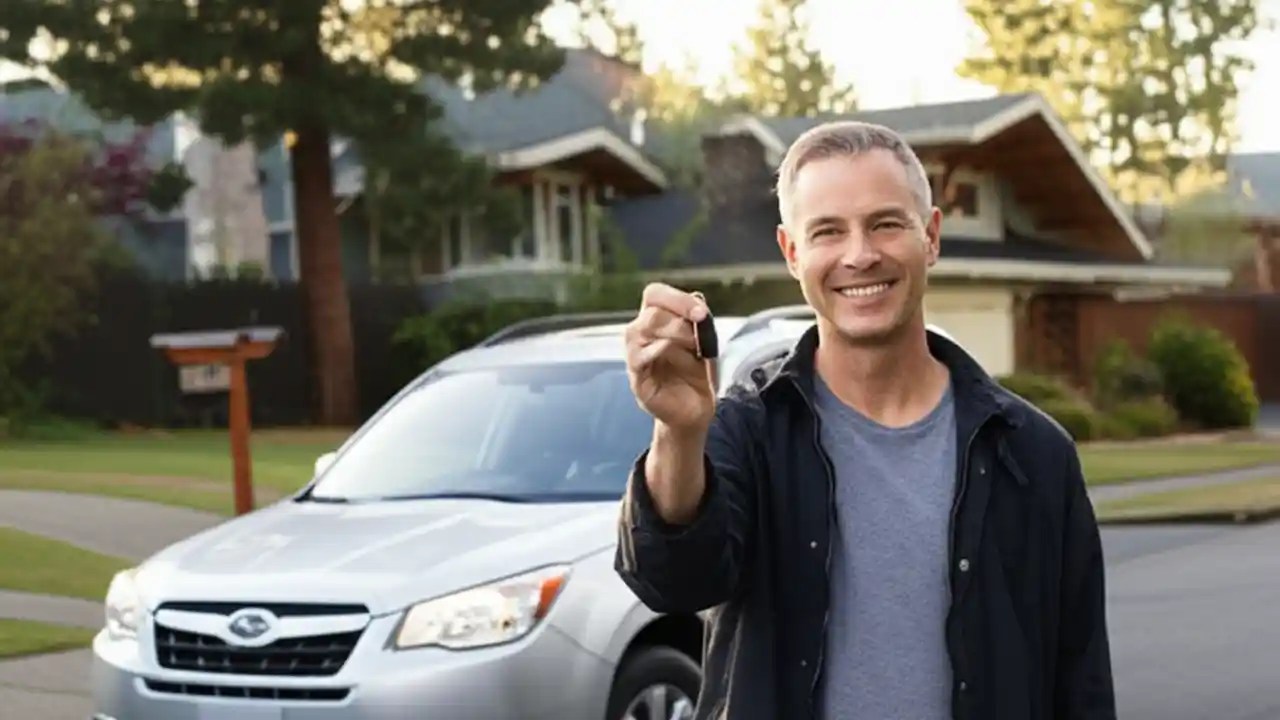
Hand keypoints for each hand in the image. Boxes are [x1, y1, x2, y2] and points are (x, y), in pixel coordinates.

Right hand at [624, 282, 716, 433]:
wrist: (696, 411)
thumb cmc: (698, 375)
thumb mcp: (705, 344)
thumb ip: (699, 323)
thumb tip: (697, 299)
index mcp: (657, 320)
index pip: (655, 294)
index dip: (677, 298)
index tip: (701, 312)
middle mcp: (641, 334)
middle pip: (651, 311)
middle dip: (680, 316)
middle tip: (701, 330)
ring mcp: (635, 356)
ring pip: (641, 329)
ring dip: (672, 332)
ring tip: (694, 347)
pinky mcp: (636, 378)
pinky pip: (638, 357)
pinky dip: (657, 350)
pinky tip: (674, 353)